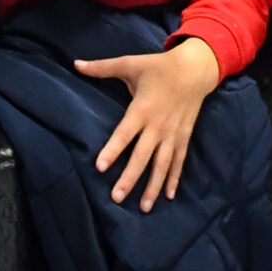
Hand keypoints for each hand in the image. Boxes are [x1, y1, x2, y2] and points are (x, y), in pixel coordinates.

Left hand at [75, 37, 220, 211]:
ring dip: (153, 186)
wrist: (196, 69)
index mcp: (142, 109)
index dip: (112, 150)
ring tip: (144, 207)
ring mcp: (172, 133)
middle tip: (116, 197)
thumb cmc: (159, 66)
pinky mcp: (184, 136)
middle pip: (142, 156)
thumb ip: (102, 67)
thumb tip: (75, 64)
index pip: (124, 133)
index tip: (100, 167)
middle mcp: (157, 125)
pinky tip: (169, 196)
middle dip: (130, 178)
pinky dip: (174, 178)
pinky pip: (179, 161)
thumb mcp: (130, 63)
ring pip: (162, 164)